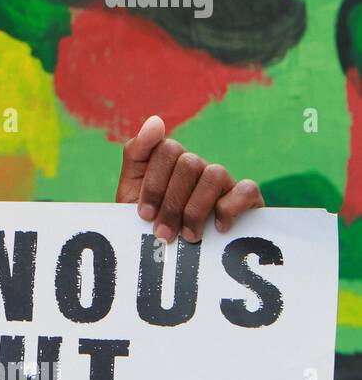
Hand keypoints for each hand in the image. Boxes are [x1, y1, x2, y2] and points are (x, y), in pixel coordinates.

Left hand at [116, 115, 262, 242]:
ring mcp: (222, 180)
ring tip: (188, 237)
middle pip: (189, 163)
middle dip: (172, 202)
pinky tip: (218, 227)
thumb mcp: (131, 190)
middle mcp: (197, 165)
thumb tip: (155, 120)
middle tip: (163, 233)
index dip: (154, 184)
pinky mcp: (246, 197)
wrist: (169, 259)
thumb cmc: (150, 222)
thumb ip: (137, 153)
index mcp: (170, 160)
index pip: (166, 149)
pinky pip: (247, 189)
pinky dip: (230, 207)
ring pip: (214, 174)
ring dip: (196, 209)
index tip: (144, 214)